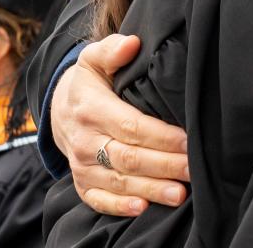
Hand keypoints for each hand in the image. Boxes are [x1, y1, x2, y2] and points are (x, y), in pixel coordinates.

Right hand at [51, 34, 189, 216]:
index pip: (131, 126)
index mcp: (91, 109)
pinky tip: (142, 208)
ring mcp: (82, 165)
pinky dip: (119, 207)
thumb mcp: (93, 60)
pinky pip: (98, 199)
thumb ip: (112, 49)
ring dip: (150, 189)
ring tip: (180, 194)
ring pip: (119, 181)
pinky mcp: (82, 183)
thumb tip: (132, 44)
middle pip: (129, 157)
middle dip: (164, 165)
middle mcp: (84, 140)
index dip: (161, 136)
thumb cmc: (88, 83)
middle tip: (194, 169)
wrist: (59, 109)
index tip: (189, 140)